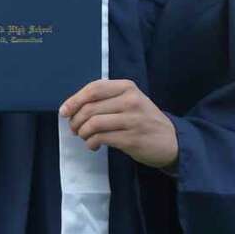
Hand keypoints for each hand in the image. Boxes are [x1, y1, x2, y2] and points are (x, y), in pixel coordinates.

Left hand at [60, 79, 177, 169]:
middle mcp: (130, 101)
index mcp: (127, 87)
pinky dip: (91, 143)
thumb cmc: (143, 119)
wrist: (170, 140)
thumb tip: (73, 107)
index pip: (94, 89)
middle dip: (75, 120)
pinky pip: (101, 138)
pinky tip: (93, 145)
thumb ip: (106, 100)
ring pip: (93, 124)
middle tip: (74, 129)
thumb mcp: (129, 101)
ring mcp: (132, 120)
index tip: (64, 111)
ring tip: (84, 137)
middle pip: (90, 108)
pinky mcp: (131, 139)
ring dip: (82, 133)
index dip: (74, 100)